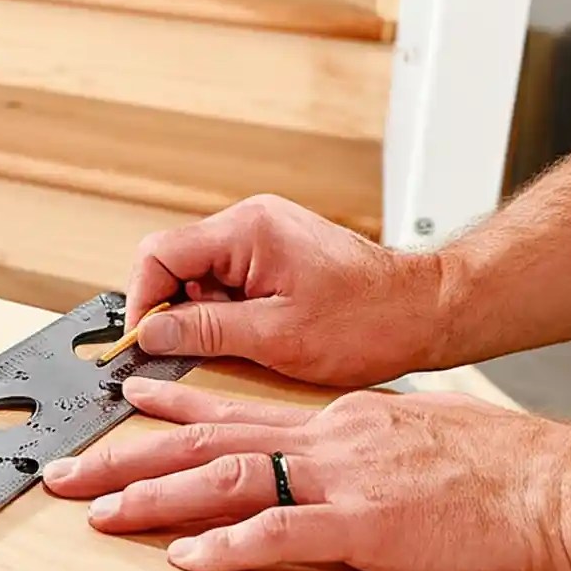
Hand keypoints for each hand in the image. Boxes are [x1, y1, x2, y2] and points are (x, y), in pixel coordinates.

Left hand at [43, 378, 570, 570]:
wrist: (554, 490)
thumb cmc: (495, 468)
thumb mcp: (408, 437)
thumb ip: (352, 446)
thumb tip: (320, 456)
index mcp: (333, 422)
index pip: (233, 409)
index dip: (172, 408)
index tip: (127, 403)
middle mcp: (323, 440)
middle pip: (205, 443)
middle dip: (129, 458)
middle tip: (70, 472)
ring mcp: (340, 479)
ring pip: (225, 479)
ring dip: (155, 498)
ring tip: (101, 512)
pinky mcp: (366, 525)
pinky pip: (282, 532)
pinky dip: (229, 545)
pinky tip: (189, 557)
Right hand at [125, 194, 444, 386]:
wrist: (427, 311)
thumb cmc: (369, 320)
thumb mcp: (276, 337)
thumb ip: (203, 331)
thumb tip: (150, 333)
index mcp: (246, 230)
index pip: (158, 254)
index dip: (143, 300)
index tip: (144, 340)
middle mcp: (250, 222)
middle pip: (174, 261)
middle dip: (174, 309)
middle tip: (188, 349)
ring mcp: (262, 234)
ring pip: (198, 273)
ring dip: (202, 312)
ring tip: (236, 343)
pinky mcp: (274, 252)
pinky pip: (225, 278)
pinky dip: (225, 310)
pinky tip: (251, 333)